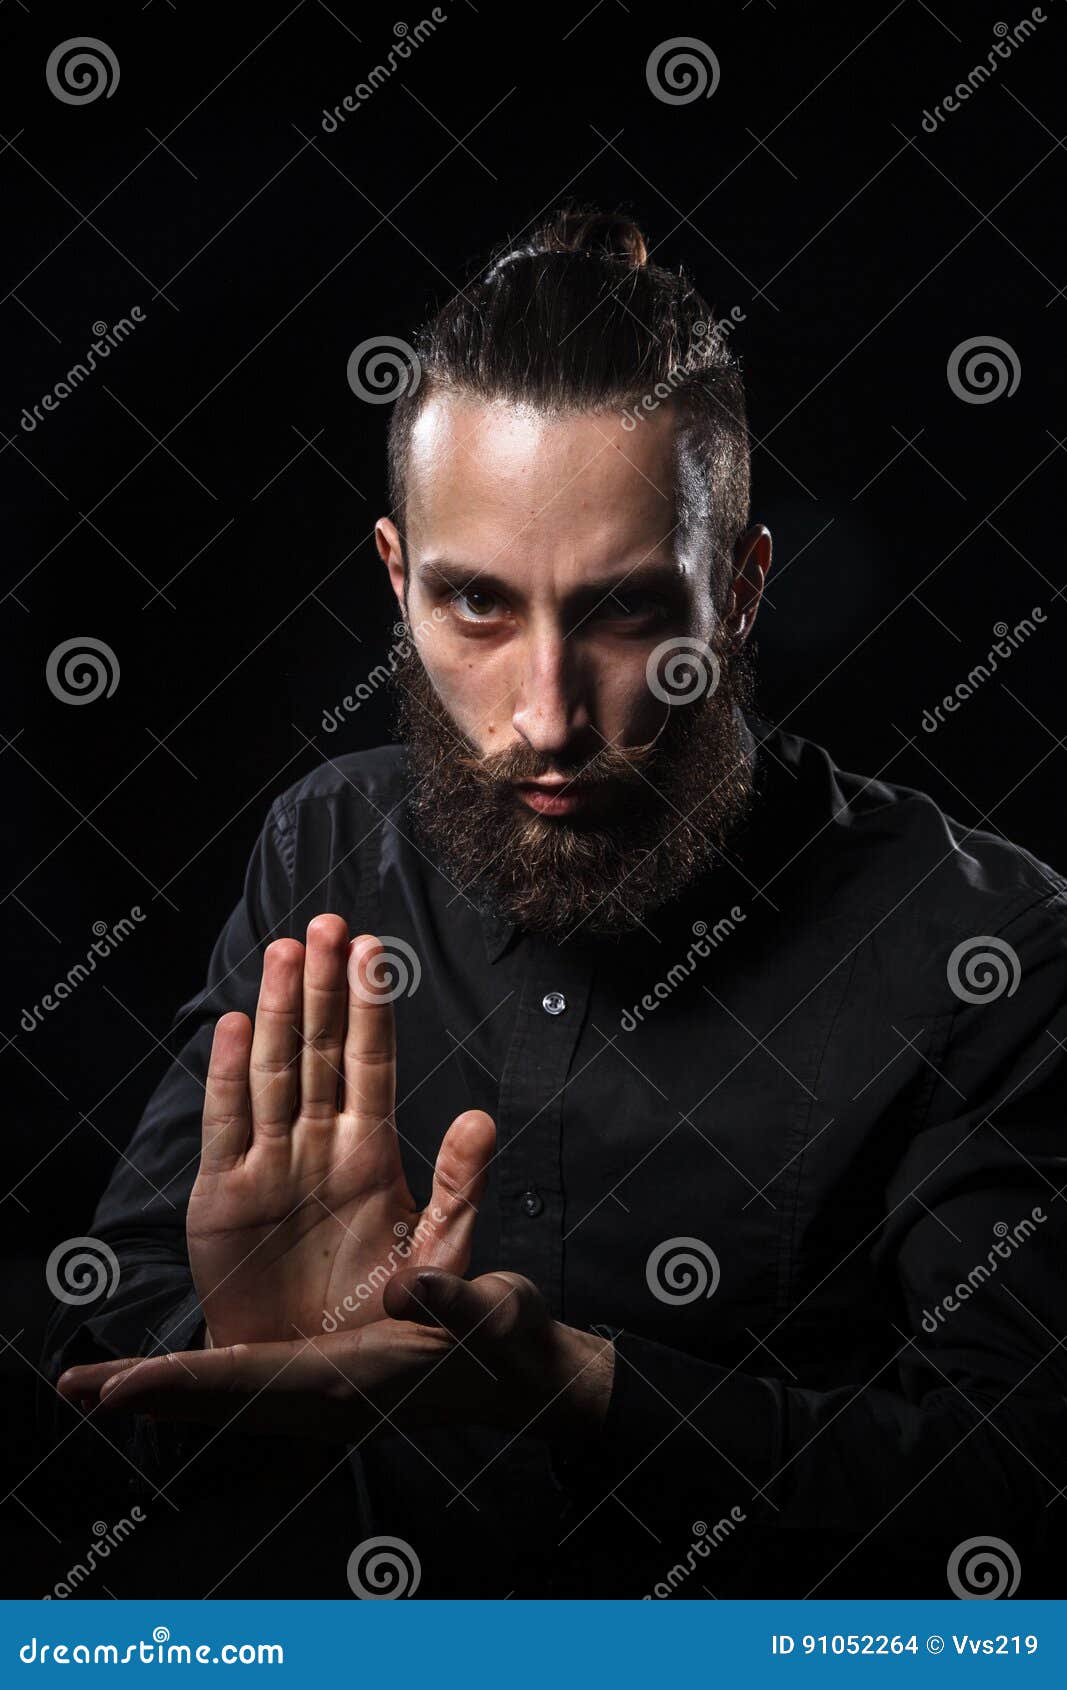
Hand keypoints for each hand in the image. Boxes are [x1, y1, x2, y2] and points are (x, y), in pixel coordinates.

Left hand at [58, 1268, 614, 1449]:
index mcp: (354, 1381)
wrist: (527, 1376)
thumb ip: (453, 1301)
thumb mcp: (491, 1312)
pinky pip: (255, 1386)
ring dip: (167, 1392)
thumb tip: (412, 1289)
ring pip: (231, 1396)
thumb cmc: (508, 1341)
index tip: (120, 1387)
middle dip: (150, 1392)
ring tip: (100, 1389)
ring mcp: (325, 1399)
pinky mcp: (330, 1386)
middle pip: (223, 1396)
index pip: (251, 1381)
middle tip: (77, 1389)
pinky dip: (208, 1384)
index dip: (184, 1382)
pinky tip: (176, 1382)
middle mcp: (327, 1397)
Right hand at [186, 920, 495, 1346]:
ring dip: (277, 1011)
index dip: (373, 1006)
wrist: (307, 1375)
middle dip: (324, 986)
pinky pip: (228, 1125)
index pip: (372, 1064)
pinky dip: (227, 1076)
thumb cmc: (374, 1316)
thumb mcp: (434, 1258)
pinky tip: (233, 1026)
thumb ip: (459, 1189)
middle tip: (326, 922)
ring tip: (284, 951)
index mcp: (370, 1153)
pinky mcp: (224, 1194)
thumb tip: (483, 1116)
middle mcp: (317, 1144)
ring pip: (274, 1071)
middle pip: (320, 1050)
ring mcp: (269, 1163)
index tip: (376, 949)